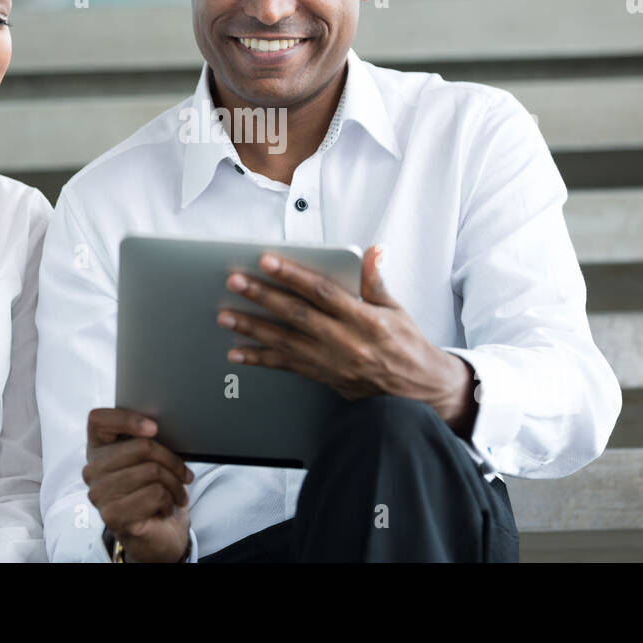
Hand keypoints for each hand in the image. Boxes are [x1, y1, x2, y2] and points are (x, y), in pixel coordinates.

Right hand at [84, 408, 193, 561]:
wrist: (159, 535)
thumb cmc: (154, 491)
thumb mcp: (151, 460)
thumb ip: (148, 441)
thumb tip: (159, 429)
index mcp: (98, 449)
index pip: (98, 419)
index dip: (127, 419)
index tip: (155, 428)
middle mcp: (92, 469)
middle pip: (141, 446)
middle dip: (172, 460)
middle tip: (184, 474)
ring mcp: (98, 493)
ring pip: (151, 471)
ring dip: (174, 484)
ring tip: (177, 493)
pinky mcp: (111, 515)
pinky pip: (154, 494)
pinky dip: (169, 501)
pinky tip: (165, 507)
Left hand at [217, 245, 475, 428]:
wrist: (417, 391)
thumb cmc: (406, 345)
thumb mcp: (396, 309)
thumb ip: (376, 280)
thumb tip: (373, 251)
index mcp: (365, 320)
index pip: (322, 292)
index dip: (293, 275)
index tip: (268, 261)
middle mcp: (345, 342)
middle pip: (296, 315)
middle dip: (262, 297)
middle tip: (235, 282)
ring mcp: (331, 362)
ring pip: (285, 342)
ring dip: (252, 328)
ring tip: (225, 316)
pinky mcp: (323, 376)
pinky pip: (287, 366)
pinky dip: (260, 359)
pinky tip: (238, 353)